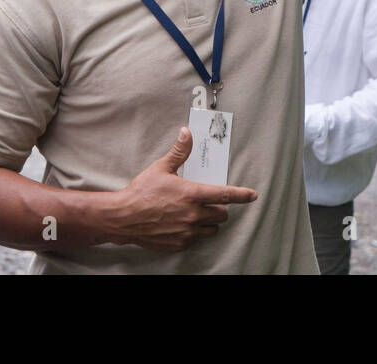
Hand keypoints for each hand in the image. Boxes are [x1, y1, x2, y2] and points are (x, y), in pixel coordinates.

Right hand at [105, 127, 257, 252]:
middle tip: (206, 201)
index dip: (242, 195)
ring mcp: (187, 232)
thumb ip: (179, 152)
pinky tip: (181, 224)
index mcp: (192, 194)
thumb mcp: (161, 168)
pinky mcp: (179, 243)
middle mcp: (193, 215)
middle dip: (218, 208)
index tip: (252, 195)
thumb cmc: (141, 192)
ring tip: (195, 214)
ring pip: (211, 229)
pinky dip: (193, 233)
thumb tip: (186, 133)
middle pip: (221, 214)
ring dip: (208, 222)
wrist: (123, 218)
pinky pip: (195, 239)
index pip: (226, 195)